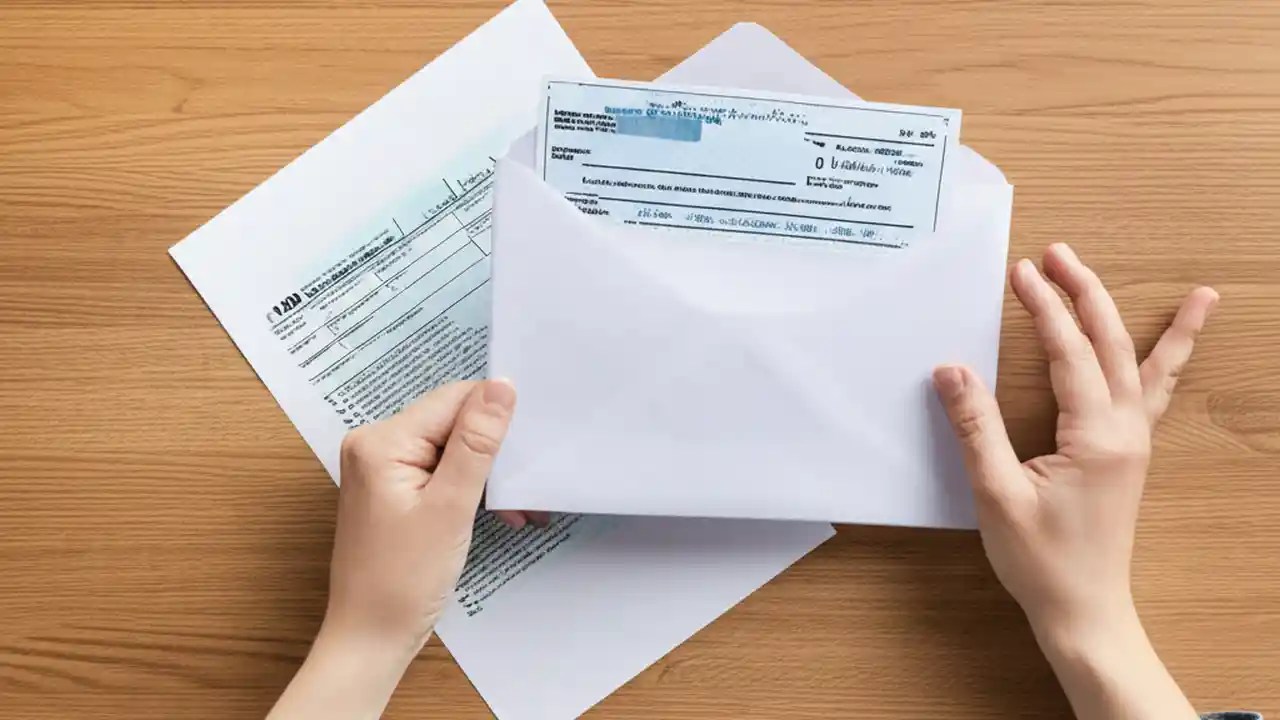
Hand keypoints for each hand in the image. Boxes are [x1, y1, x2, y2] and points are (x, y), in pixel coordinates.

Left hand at [326, 378, 518, 653]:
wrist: (371, 638)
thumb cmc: (403, 580)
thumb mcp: (451, 506)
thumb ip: (477, 442)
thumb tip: (501, 385)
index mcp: (381, 441)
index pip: (453, 400)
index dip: (495, 418)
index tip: (528, 448)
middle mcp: (374, 445)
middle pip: (451, 422)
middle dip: (493, 452)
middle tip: (527, 489)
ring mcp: (380, 469)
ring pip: (449, 449)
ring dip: (485, 475)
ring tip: (517, 509)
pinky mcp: (390, 491)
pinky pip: (438, 472)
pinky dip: (467, 489)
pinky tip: (495, 513)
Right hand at [933, 243, 1215, 718]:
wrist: (1083, 611)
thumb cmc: (1040, 560)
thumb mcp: (997, 493)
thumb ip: (977, 427)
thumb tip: (952, 369)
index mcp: (1096, 437)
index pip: (1070, 354)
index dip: (1045, 309)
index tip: (1021, 273)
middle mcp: (1127, 432)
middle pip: (1112, 346)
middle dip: (1086, 295)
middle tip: (1059, 254)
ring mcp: (1135, 442)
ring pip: (1148, 367)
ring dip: (1150, 324)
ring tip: (1196, 293)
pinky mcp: (1131, 454)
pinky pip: (1157, 395)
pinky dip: (1174, 363)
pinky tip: (1187, 343)